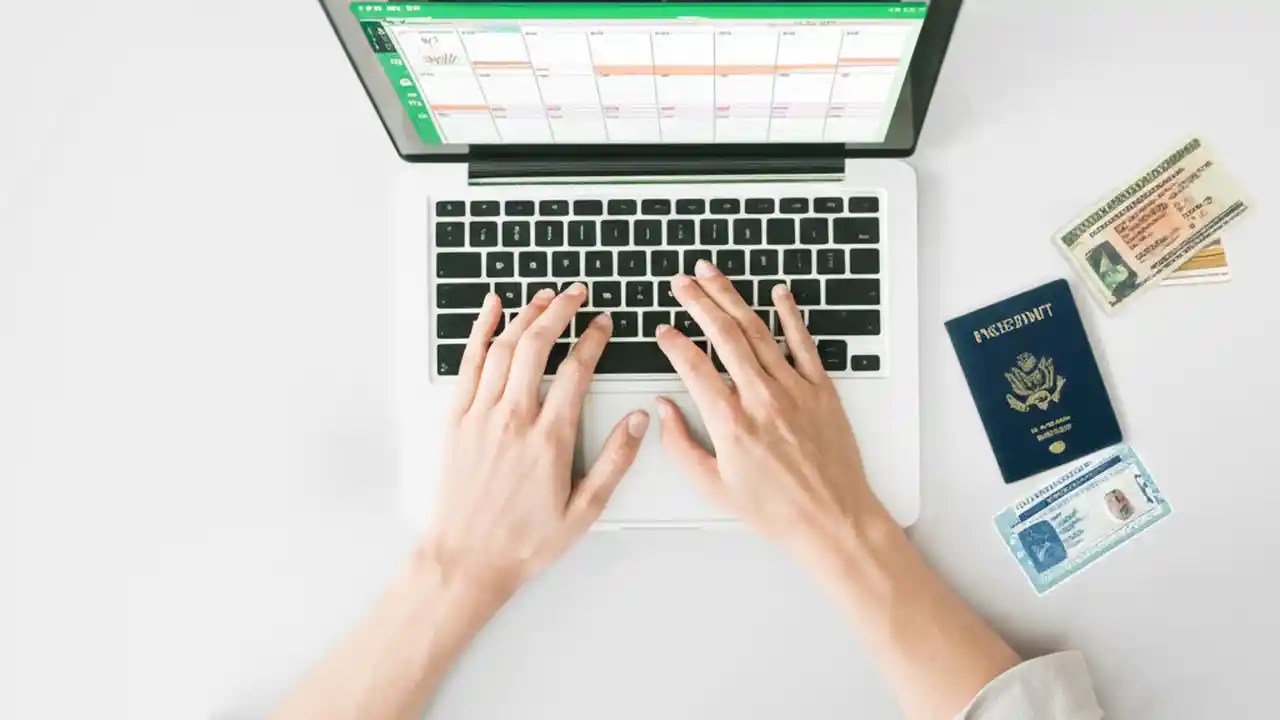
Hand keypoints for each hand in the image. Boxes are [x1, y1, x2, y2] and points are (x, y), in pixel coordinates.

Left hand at [425, 284, 648, 593]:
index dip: (593, 340)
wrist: (466, 559)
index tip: (604, 324)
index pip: (575, 370)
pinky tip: (491, 309)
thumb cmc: (524, 541)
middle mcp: (513, 419)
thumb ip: (615, 461)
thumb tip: (639, 420)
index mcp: (549, 439)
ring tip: (545, 297)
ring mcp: (480, 416)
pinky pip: (469, 364)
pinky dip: (480, 331)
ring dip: (526, 315)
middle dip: (561, 312)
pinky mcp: (456, 420)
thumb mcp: (585, 511)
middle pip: (537, 345)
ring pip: (504, 348)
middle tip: (577, 294)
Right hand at [655, 261, 884, 552]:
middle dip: (698, 301)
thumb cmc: (777, 511)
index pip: (694, 366)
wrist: (833, 519)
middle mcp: (763, 399)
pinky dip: (790, 314)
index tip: (662, 330)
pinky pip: (803, 343)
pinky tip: (779, 293)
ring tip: (713, 275)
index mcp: (731, 424)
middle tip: (682, 281)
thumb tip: (663, 411)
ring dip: (732, 298)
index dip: (673, 342)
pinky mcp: (821, 390)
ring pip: (759, 330)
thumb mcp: (714, 487)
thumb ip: (680, 446)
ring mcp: (795, 390)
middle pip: (724, 335)